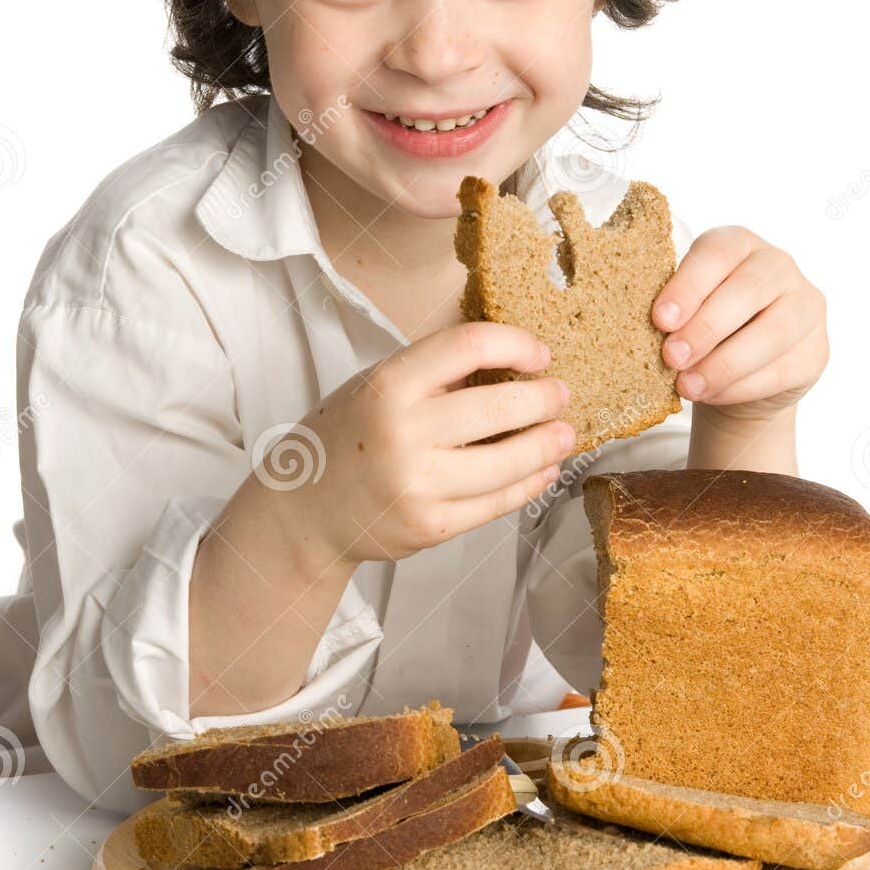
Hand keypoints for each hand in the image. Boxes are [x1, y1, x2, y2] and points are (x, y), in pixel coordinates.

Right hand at [262, 323, 575, 566]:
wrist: (304, 510)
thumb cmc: (346, 438)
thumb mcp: (375, 386)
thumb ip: (433, 373)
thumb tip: (511, 358)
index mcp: (388, 385)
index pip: (468, 346)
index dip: (516, 343)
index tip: (539, 353)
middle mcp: (402, 433)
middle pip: (498, 407)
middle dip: (544, 398)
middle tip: (561, 394)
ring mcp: (418, 484)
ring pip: (508, 461)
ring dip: (548, 445)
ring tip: (564, 434)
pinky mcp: (431, 525)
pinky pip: (496, 503)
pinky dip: (528, 485)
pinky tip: (543, 471)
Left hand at [651, 227, 827, 420]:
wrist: (736, 374)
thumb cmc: (700, 328)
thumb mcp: (683, 309)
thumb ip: (672, 309)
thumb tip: (652, 326)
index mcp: (738, 243)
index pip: (717, 253)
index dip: (688, 286)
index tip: (660, 319)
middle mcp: (778, 266)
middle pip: (747, 291)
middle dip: (705, 327)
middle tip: (672, 357)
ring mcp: (805, 306)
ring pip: (772, 332)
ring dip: (724, 363)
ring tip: (688, 386)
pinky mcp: (816, 350)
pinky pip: (782, 370)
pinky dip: (740, 386)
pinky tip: (711, 394)